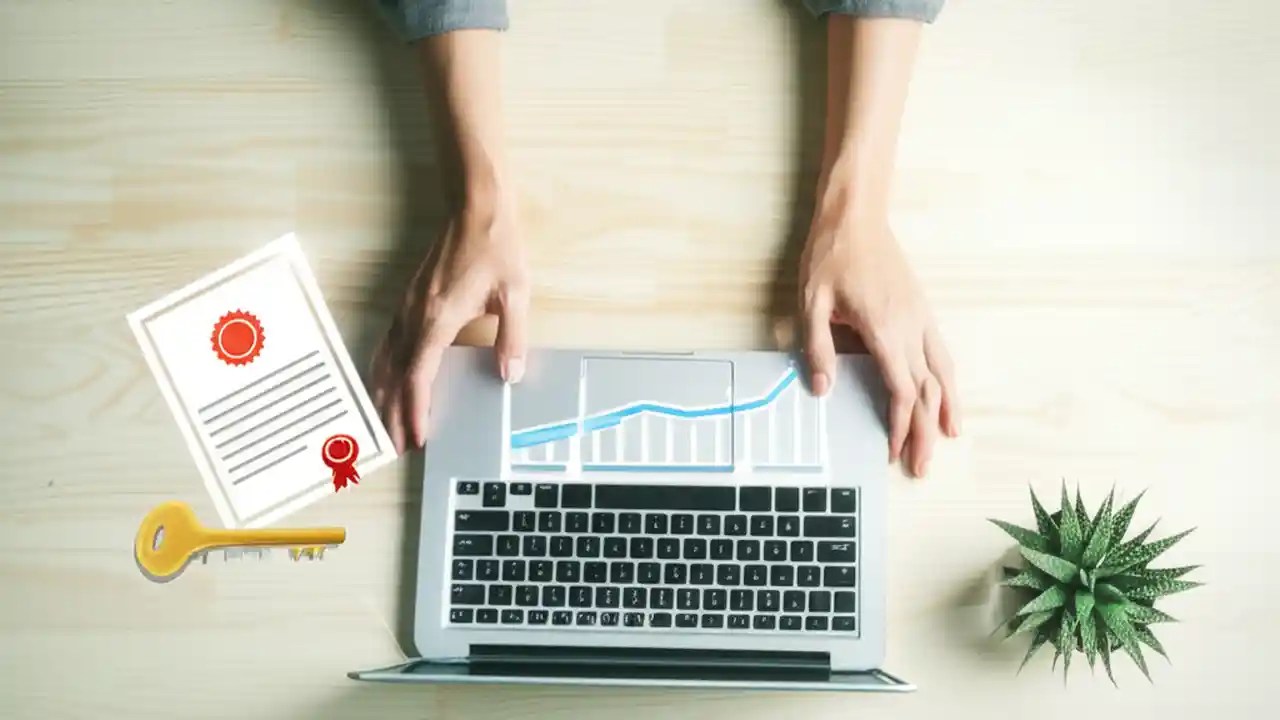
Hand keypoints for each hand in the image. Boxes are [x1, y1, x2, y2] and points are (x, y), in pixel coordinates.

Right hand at [371, 203, 528, 452]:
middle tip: (393, 446)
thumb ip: (512, 338)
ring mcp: (406, 307)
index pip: (419, 376)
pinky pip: (387, 343)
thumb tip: (509, 376)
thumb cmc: (496, 246)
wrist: (475, 206)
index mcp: (437, 319)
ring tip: (384, 423)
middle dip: (392, 412)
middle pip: (394, 375)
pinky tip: (385, 381)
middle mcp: (414, 316)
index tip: (417, 437)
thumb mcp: (515, 293)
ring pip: (385, 360)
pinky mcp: (408, 299)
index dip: (416, 410)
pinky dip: (383, 369)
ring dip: (383, 393)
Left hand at [799, 206, 958, 477]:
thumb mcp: (811, 302)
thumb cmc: (831, 255)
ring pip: (943, 372)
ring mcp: (921, 316)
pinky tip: (947, 394)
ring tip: (947, 438)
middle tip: (921, 467)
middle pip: (927, 390)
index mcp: (885, 329)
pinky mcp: (921, 308)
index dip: (900, 426)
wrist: (855, 214)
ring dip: (945, 408)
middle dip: (925, 431)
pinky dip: (948, 379)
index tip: (892, 451)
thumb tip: (823, 389)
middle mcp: (912, 326)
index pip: (901, 390)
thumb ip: (818, 347)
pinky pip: (941, 352)